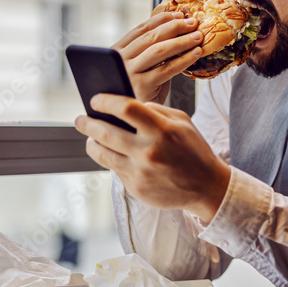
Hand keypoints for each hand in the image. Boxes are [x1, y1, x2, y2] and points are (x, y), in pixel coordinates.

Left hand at [74, 94, 230, 222]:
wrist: (207, 187)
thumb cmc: (195, 150)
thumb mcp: (183, 122)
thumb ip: (156, 110)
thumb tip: (126, 105)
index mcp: (162, 130)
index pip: (125, 108)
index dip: (105, 101)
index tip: (96, 99)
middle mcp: (148, 151)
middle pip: (104, 131)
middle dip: (87, 122)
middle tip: (81, 118)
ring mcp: (140, 171)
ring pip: (101, 153)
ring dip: (91, 142)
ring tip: (91, 137)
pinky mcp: (135, 187)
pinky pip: (113, 169)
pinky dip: (108, 158)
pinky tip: (109, 152)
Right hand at [112, 12, 204, 103]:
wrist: (130, 119)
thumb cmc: (139, 91)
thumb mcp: (141, 68)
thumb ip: (151, 52)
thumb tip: (177, 29)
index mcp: (116, 50)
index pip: (140, 29)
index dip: (161, 19)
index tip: (179, 14)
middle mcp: (119, 59)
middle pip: (150, 37)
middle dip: (174, 27)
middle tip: (193, 23)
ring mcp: (129, 72)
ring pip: (158, 50)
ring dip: (181, 41)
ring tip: (198, 36)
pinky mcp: (141, 86)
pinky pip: (167, 69)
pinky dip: (184, 59)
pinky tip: (196, 53)